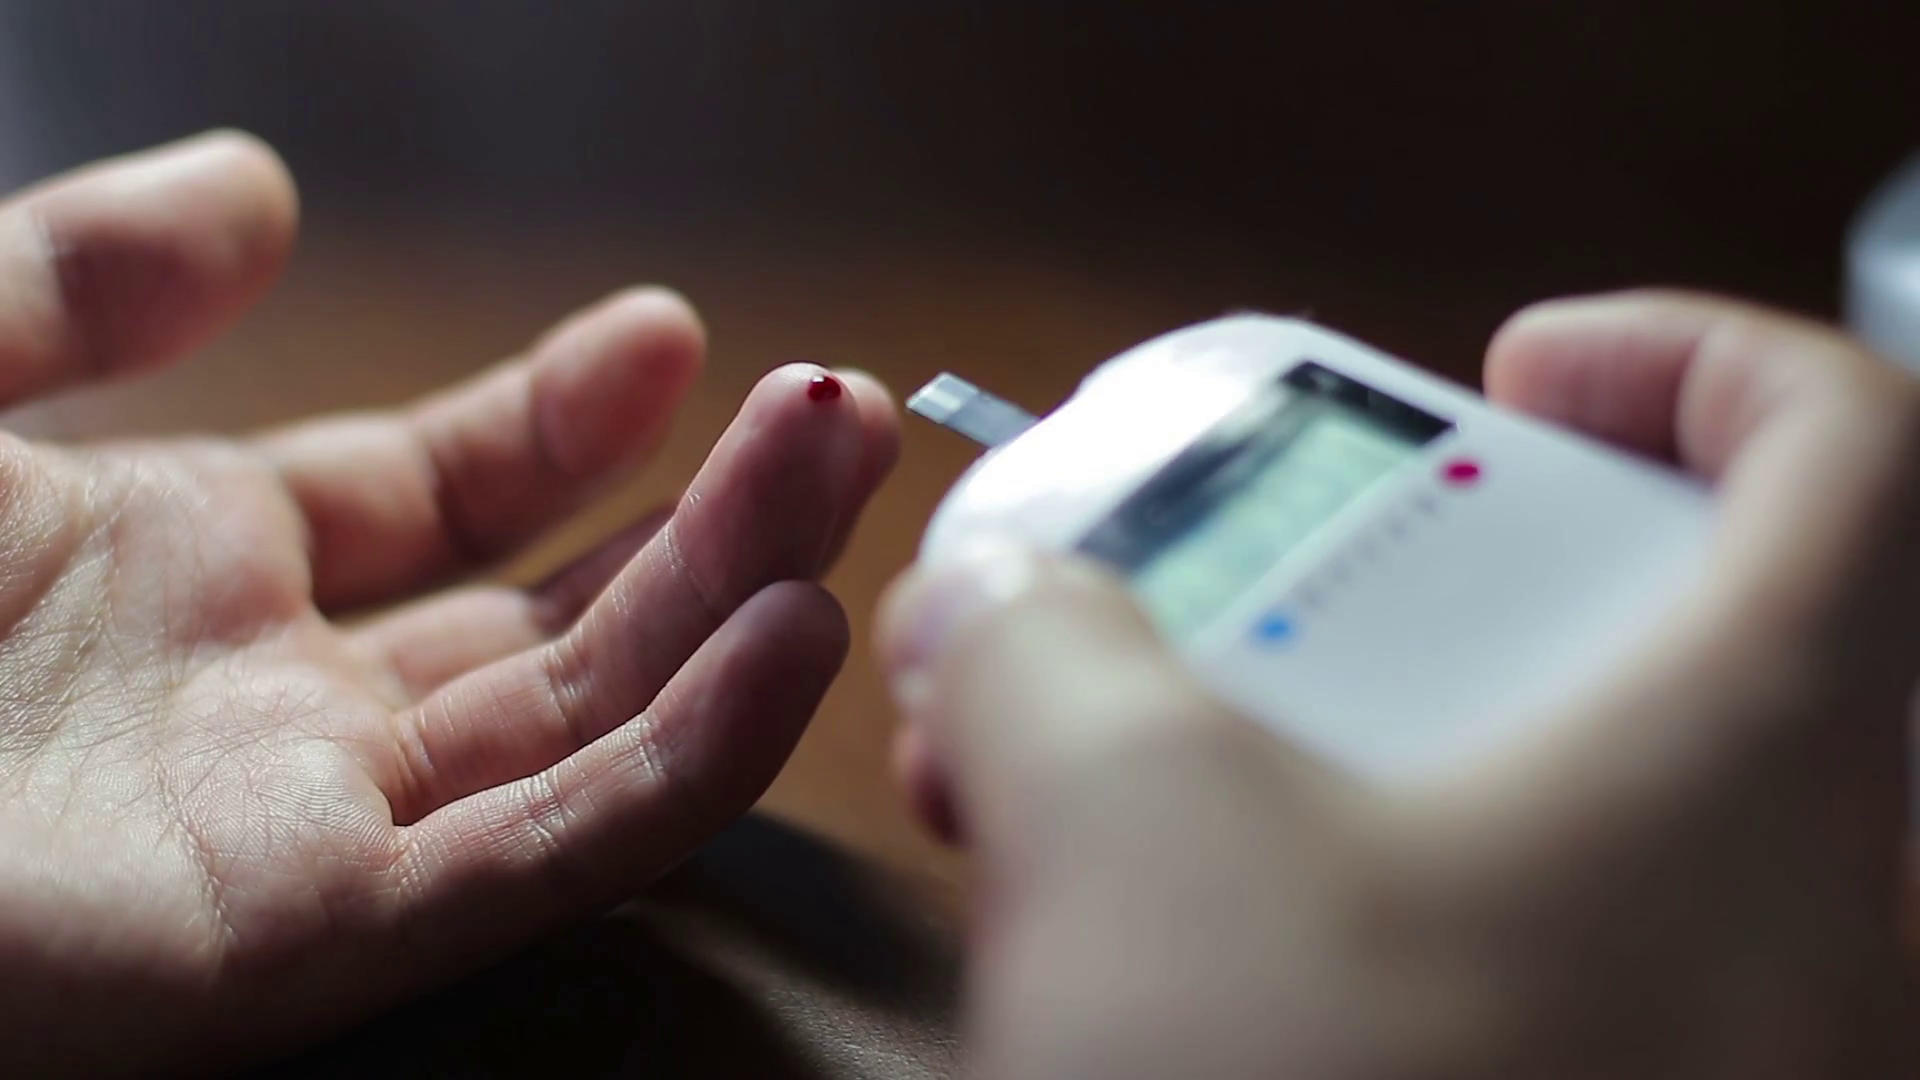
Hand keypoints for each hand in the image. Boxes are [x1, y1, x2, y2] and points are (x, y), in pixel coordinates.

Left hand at [0, 131, 897, 1074]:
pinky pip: (537, 854)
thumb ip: (76, 282)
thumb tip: (264, 188)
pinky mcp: (299, 943)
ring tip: (843, 488)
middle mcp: (274, 712)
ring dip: (732, 614)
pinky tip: (786, 651)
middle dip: (708, 512)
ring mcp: (300, 831)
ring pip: (584, 732)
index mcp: (188, 574)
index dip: (563, 423)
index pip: (442, 503)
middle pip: (557, 620)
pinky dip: (680, 764)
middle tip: (836, 408)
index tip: (665, 341)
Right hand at [881, 292, 1919, 1078]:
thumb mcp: (1131, 836)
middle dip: (1409, 596)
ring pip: (1568, 816)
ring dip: (1343, 772)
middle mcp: (1806, 906)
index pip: (1847, 438)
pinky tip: (1194, 963)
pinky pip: (1530, 961)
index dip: (1678, 348)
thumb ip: (1046, 651)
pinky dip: (1368, 915)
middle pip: (1660, 630)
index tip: (1505, 366)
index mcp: (1764, 762)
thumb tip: (996, 597)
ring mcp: (1724, 1034)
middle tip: (1242, 631)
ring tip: (1142, 812)